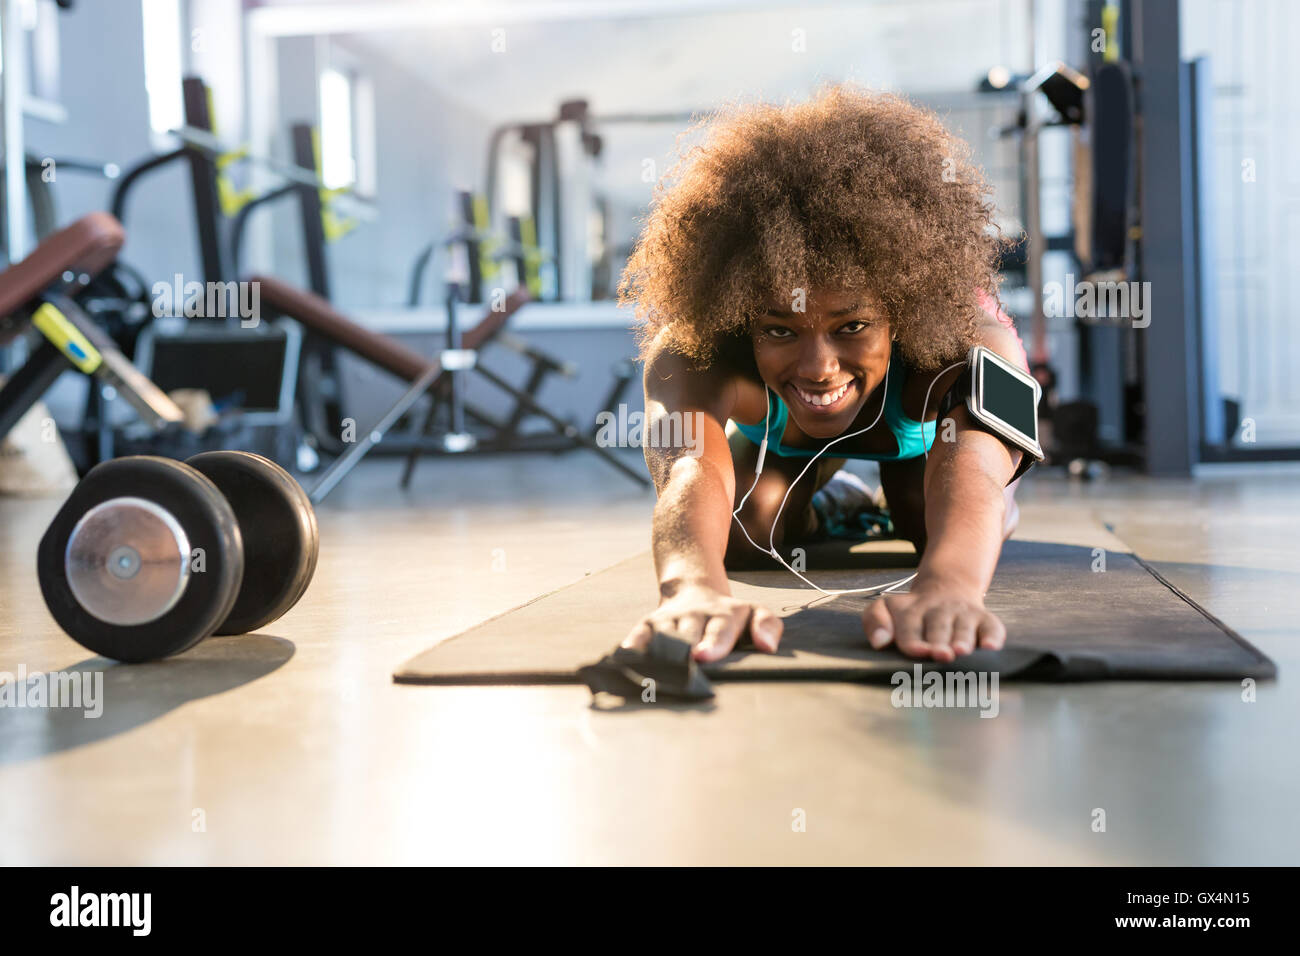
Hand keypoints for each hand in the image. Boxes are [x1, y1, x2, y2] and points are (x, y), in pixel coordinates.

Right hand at [624, 584, 782, 661]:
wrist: (694, 592)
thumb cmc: (731, 617)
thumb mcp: (755, 614)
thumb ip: (767, 627)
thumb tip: (767, 646)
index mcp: (726, 615)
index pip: (720, 629)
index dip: (713, 642)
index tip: (703, 656)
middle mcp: (695, 615)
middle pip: (687, 634)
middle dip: (682, 652)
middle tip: (679, 670)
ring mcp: (670, 619)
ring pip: (662, 637)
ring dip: (655, 656)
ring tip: (649, 678)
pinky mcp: (648, 624)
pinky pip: (637, 637)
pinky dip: (631, 651)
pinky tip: (624, 666)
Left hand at [863, 579, 1005, 661]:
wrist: (947, 589)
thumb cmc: (911, 613)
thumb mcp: (886, 608)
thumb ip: (875, 622)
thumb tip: (879, 643)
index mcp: (911, 611)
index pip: (909, 627)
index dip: (913, 639)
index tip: (916, 651)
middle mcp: (938, 611)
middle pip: (938, 627)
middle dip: (939, 641)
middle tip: (941, 655)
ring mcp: (963, 614)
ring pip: (963, 627)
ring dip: (963, 639)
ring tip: (962, 651)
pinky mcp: (984, 618)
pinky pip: (992, 626)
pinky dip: (993, 636)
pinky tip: (991, 647)